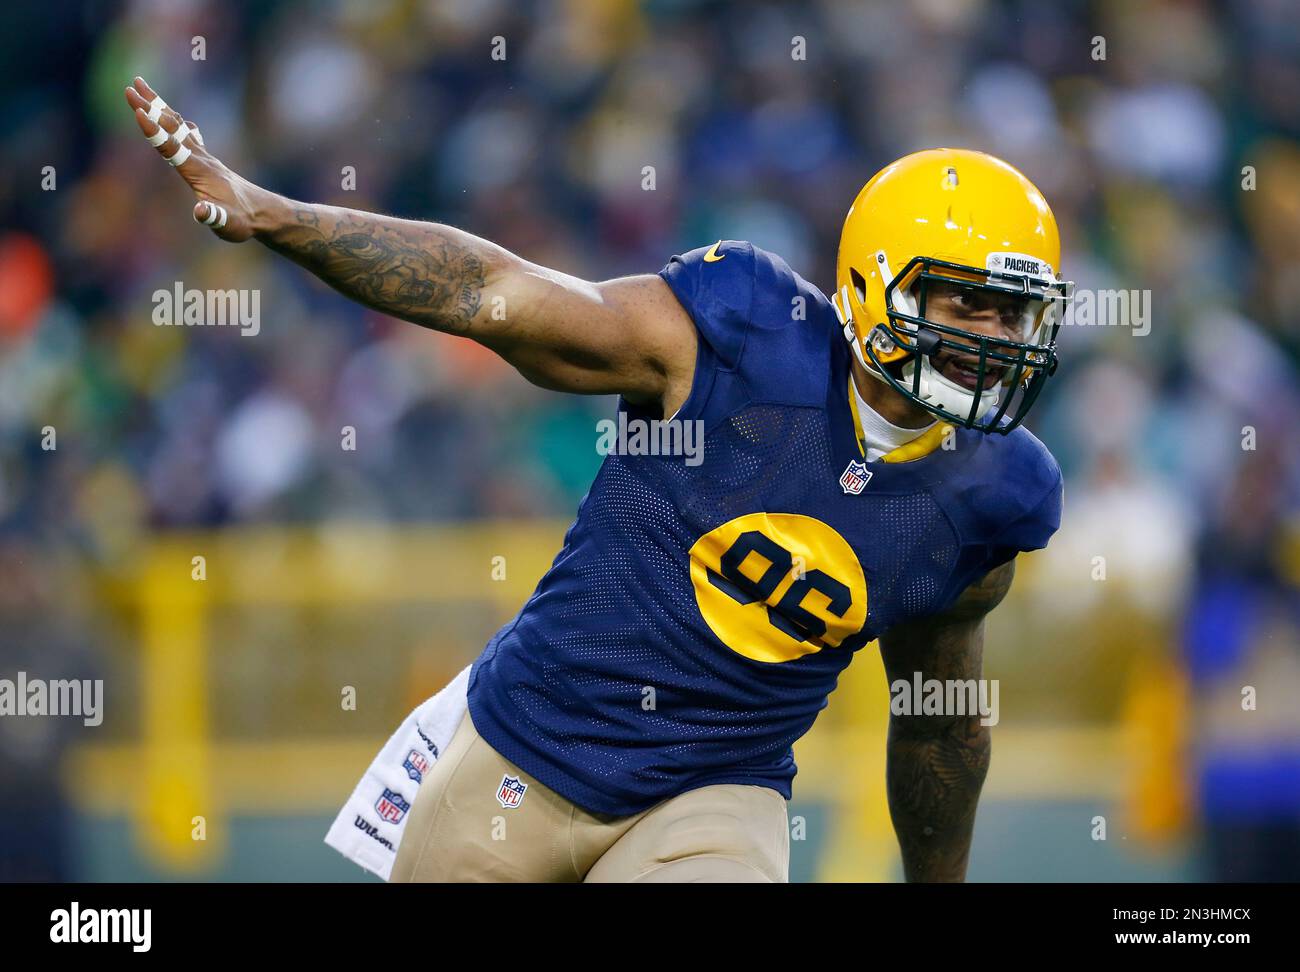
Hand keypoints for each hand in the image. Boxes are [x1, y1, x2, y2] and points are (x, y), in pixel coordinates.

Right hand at [124, 76, 271, 242]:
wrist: (264, 214)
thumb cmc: (243, 222)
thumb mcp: (228, 224)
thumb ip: (214, 217)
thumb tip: (201, 212)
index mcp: (201, 171)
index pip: (173, 147)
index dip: (154, 131)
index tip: (137, 111)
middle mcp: (202, 158)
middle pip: (172, 128)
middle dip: (150, 108)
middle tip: (130, 87)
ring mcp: (205, 157)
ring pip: (178, 125)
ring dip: (159, 106)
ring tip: (142, 86)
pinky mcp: (207, 160)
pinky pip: (186, 133)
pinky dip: (173, 121)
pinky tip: (171, 114)